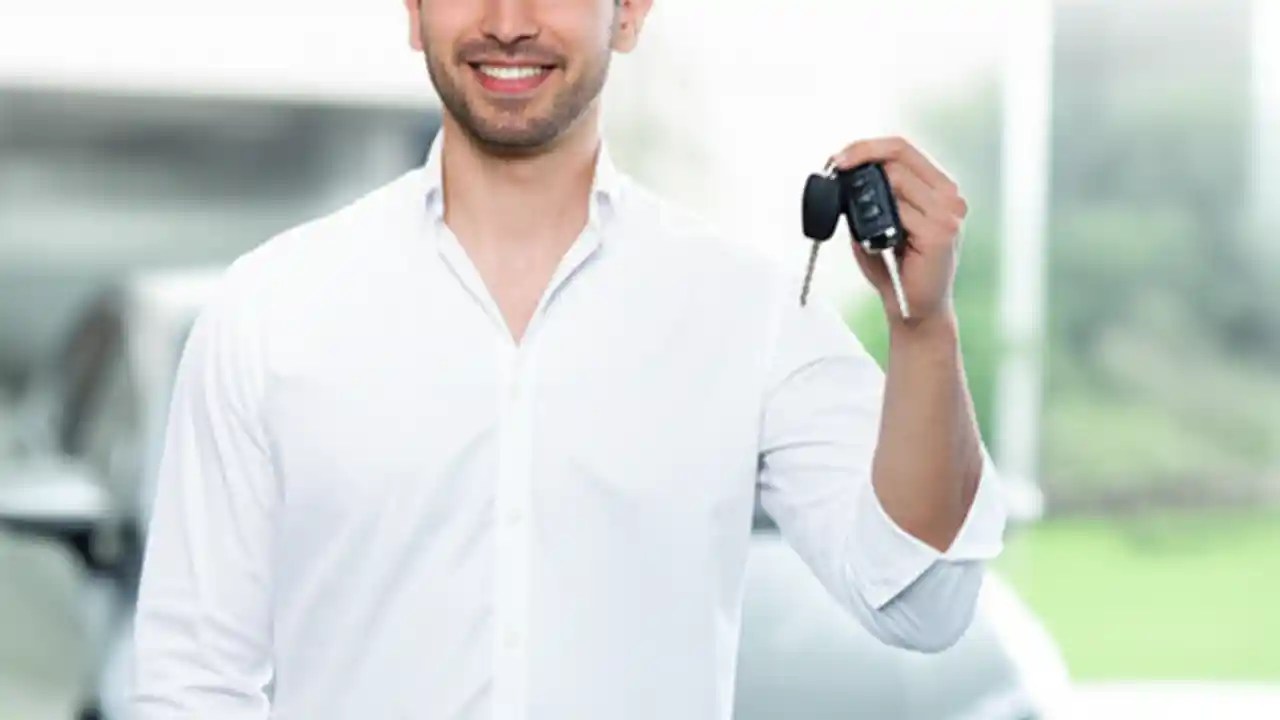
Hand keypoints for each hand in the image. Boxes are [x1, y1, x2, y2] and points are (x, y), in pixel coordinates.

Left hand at [828, 136, 968, 328]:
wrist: (917, 311)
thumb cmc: (899, 270)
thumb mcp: (883, 224)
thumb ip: (872, 198)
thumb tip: (845, 174)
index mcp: (939, 190)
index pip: (903, 149)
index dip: (868, 146)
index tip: (840, 158)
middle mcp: (950, 197)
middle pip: (898, 157)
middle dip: (860, 160)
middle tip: (835, 172)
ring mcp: (948, 213)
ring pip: (896, 180)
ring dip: (869, 199)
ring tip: (867, 226)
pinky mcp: (940, 231)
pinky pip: (897, 210)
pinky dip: (878, 223)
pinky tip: (882, 242)